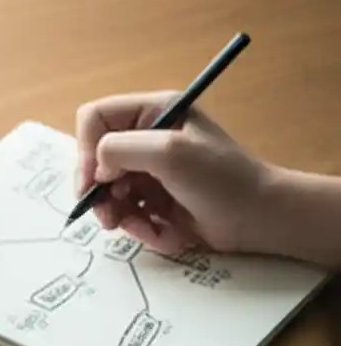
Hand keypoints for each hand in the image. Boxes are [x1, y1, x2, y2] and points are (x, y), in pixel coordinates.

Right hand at [74, 90, 273, 254]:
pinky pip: (128, 212)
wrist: (260, 218)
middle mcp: (148, 136)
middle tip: (108, 215)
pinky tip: (163, 234)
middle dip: (99, 190)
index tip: (93, 181)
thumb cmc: (220, 179)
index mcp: (153, 111)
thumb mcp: (168, 152)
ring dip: (118, 214)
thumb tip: (97, 170)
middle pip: (95, 159)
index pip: (95, 118)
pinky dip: (139, 226)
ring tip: (139, 229)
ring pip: (108, 191)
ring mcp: (151, 169)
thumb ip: (120, 149)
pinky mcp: (156, 198)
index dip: (85, 148)